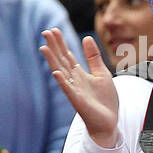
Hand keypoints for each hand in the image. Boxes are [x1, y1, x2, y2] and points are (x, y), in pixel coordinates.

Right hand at [40, 30, 118, 146]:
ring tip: (44, 48)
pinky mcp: (78, 101)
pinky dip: (62, 82)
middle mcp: (74, 80)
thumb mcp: (101, 73)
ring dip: (52, 61)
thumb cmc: (105, 100)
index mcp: (79, 73)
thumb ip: (93, 57)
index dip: (60, 43)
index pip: (67, 55)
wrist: (109, 122)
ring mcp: (74, 90)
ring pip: (61, 72)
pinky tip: (56, 73)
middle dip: (54, 47)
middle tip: (45, 32)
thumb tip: (86, 38)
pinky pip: (68, 90)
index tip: (53, 30)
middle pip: (61, 60)